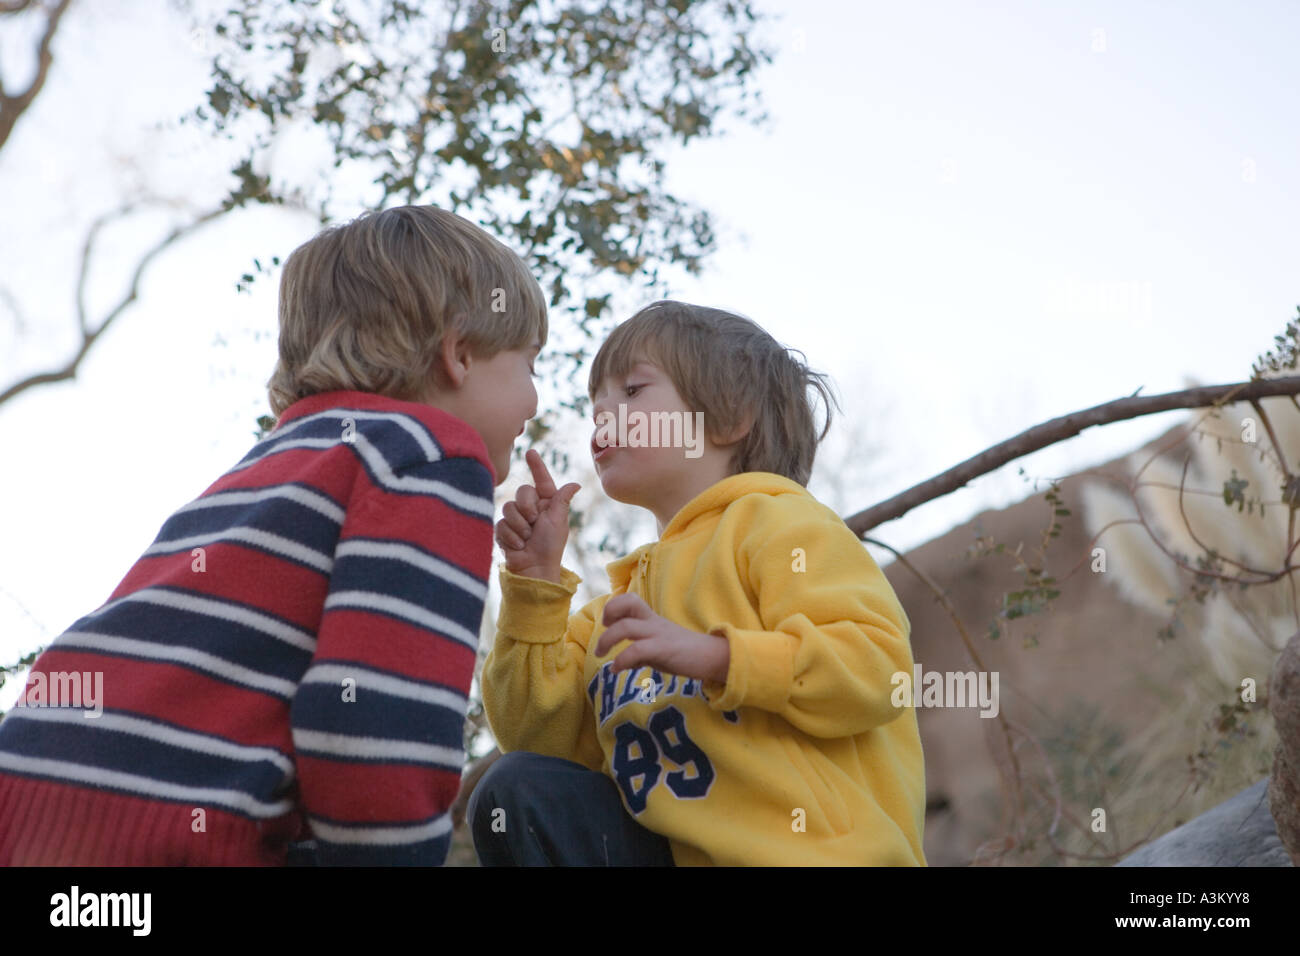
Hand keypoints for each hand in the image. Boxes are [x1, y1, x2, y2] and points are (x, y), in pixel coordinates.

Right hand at [495, 449, 580, 581]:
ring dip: (518, 525)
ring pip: (508, 507)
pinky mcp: (503, 530)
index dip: (537, 466)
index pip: (541, 480)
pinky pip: (500, 523)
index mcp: (547, 504)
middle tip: (533, 523)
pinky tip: (517, 546)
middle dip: (527, 507)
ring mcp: (516, 519)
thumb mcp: (558, 521)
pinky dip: (510, 536)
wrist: (534, 569)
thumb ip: (561, 500)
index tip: (531, 452)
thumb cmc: (550, 546)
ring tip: (526, 538)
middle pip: (522, 492)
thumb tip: (575, 484)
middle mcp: (531, 508)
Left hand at [593, 593, 729, 684]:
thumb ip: (640, 650)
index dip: (613, 607)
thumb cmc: (685, 653)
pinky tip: (617, 669)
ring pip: (626, 627)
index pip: (630, 599)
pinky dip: (621, 660)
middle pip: (627, 602)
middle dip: (608, 614)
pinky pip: (637, 650)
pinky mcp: (664, 650)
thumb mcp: (658, 647)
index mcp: (652, 619)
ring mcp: (658, 634)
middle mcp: (653, 622)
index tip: (608, 624)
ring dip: (607, 640)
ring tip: (602, 655)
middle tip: (603, 633)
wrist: (714, 658)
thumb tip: (621, 662)